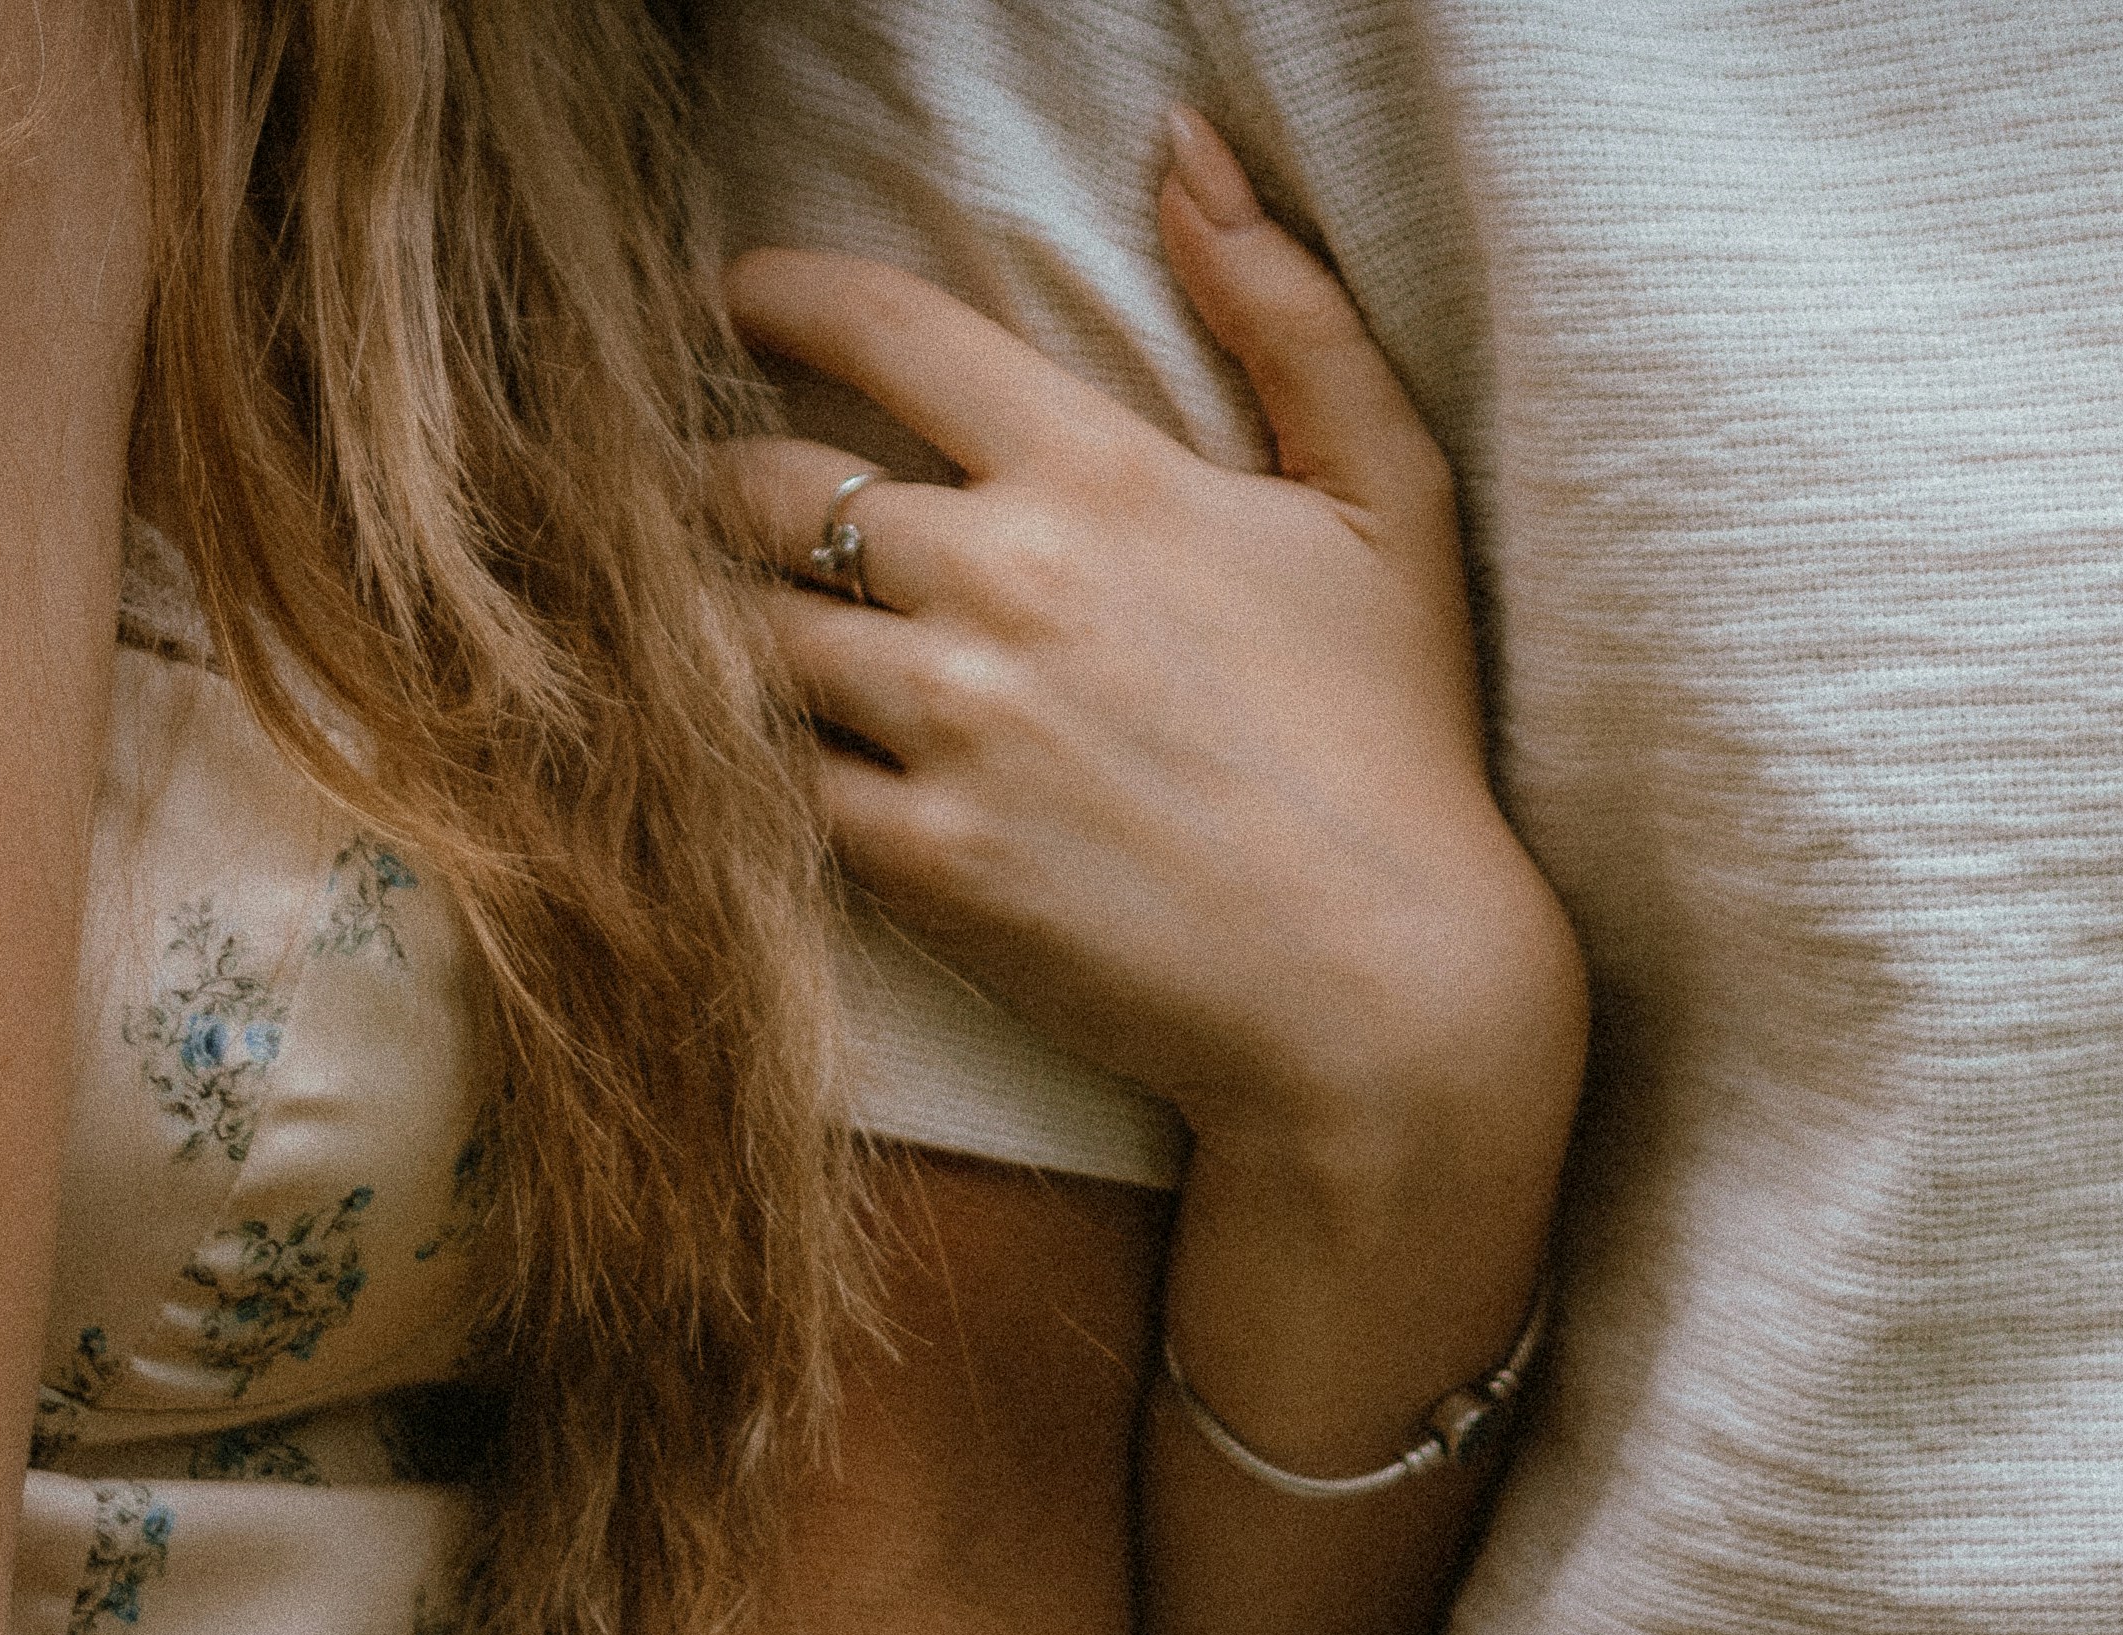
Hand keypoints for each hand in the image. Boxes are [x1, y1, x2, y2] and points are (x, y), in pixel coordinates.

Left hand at [724, 110, 1584, 1191]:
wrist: (1385, 996)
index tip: (734, 302)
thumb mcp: (1387, 503)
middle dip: (727, 483)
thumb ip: (1290, 312)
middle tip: (732, 505)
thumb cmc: (1395, 745)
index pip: (877, 333)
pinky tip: (797, 766)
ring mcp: (947, 727)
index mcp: (1099, 476)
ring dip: (736, 631)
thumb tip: (1186, 150)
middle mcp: (999, 583)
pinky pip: (772, 779)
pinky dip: (768, 767)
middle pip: (761, 487)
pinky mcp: (918, 862)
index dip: (776, 298)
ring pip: (743, 634)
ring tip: (753, 644)